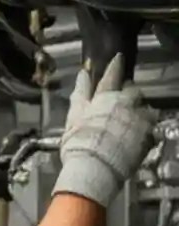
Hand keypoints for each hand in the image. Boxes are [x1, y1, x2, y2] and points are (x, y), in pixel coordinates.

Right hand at [52, 54, 156, 207]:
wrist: (95, 168)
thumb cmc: (79, 143)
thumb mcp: (73, 116)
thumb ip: (80, 94)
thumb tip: (83, 74)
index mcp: (105, 98)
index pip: (111, 76)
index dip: (115, 66)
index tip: (119, 58)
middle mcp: (125, 104)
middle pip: (132, 90)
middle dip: (128, 92)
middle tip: (121, 100)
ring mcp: (139, 119)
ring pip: (144, 107)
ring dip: (138, 110)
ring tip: (129, 122)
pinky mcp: (149, 135)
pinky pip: (151, 126)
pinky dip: (145, 128)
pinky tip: (137, 136)